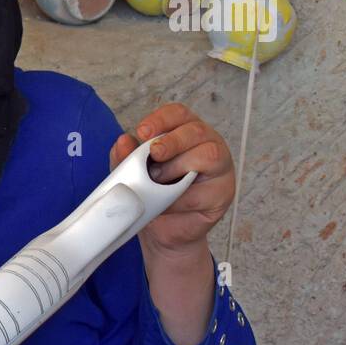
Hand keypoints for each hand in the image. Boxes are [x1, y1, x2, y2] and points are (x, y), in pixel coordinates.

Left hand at [109, 102, 234, 254]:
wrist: (162, 230)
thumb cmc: (152, 195)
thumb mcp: (133, 174)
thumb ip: (127, 158)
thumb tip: (123, 141)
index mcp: (184, 133)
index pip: (178, 114)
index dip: (161, 119)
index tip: (142, 131)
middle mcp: (206, 145)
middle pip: (196, 131)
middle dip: (172, 141)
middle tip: (154, 154)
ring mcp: (219, 169)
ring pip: (209, 155)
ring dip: (178, 168)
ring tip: (158, 182)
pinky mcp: (222, 194)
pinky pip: (203, 192)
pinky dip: (179, 199)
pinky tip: (165, 204)